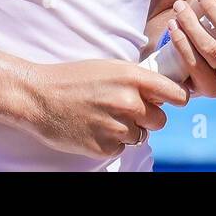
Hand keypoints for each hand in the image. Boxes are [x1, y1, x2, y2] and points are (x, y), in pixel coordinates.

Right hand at [19, 58, 187, 158]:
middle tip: (128, 111)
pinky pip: (121, 147)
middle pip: (160, 119)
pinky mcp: (103, 146)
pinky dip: (112, 141)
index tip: (174, 101)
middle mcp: (128, 101)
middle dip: (149, 117)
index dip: (176, 98)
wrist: (38, 97)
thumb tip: (164, 90)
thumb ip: (138, 79)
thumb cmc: (74, 78)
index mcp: (132, 77)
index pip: (175, 94)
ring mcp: (116, 126)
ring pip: (141, 135)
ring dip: (129, 130)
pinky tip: (95, 128)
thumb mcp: (110, 67)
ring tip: (106, 118)